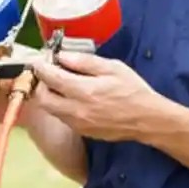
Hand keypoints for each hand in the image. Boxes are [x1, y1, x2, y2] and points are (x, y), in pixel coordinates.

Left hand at [30, 50, 164, 141]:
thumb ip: (84, 62)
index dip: (41, 67)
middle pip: (42, 98)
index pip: (50, 77)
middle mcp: (75, 110)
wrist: (147, 120)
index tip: (40, 60)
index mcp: (84, 91)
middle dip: (41, 84)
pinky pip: (62, 117)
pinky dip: (60, 106)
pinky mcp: (81, 131)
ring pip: (50, 110)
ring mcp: (77, 124)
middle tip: (48, 73)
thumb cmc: (133, 90)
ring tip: (59, 84)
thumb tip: (62, 56)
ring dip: (49, 96)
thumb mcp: (112, 68)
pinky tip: (71, 98)